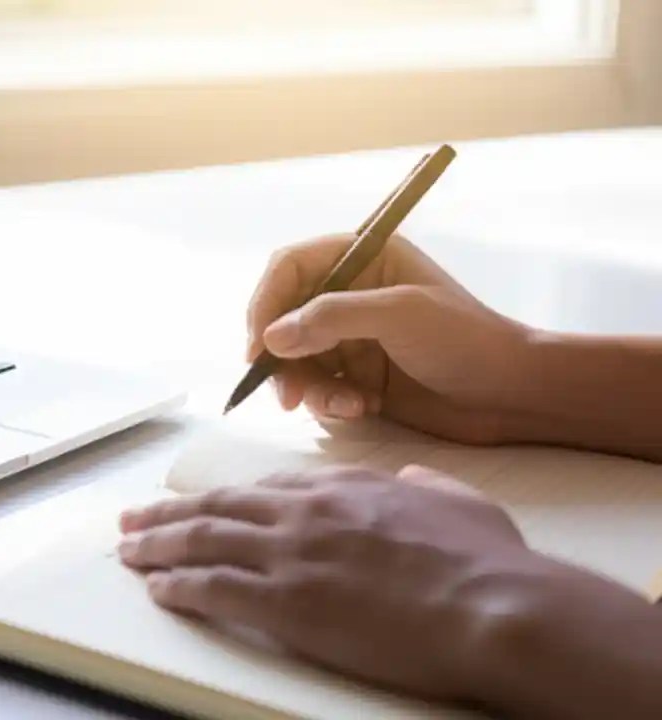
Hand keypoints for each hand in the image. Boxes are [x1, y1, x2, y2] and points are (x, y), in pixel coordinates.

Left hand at [117, 466, 542, 702]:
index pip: (265, 487)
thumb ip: (420, 486)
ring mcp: (289, 555)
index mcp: (341, 487)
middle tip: (133, 516)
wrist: (493, 605)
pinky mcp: (284, 603)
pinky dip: (176, 585)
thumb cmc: (486, 562)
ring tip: (127, 547)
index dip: (226, 497)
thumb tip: (410, 479)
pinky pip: (211, 588)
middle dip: (168, 511)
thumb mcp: (457, 500)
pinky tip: (157, 588)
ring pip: (201, 540)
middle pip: (217, 506)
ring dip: (156, 543)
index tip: (204, 502)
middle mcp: (304, 513)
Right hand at [247, 234, 533, 443]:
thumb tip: (270, 338)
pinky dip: (330, 402)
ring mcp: (353, 336)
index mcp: (363, 259)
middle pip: (283, 316)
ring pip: (296, 358)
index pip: (289, 268)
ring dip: (308, 385)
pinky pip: (318, 386)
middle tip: (287, 394)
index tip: (258, 346)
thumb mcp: (398, 316)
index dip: (266, 303)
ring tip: (342, 405)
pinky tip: (363, 409)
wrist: (512, 396)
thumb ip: (331, 319)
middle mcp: (351, 293)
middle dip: (281, 356)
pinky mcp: (358, 375)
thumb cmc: (466, 341)